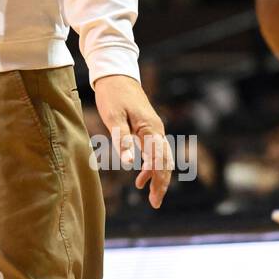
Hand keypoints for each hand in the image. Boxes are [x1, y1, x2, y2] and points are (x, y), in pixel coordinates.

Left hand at [93, 74, 173, 208]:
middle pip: (165, 162)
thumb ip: (122, 140)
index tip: (155, 200)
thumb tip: (129, 163)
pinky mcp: (146, 128)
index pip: (159, 161)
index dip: (158, 182)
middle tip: (155, 203)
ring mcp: (153, 129)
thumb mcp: (114, 118)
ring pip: (161, 158)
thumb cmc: (113, 95)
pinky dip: (149, 165)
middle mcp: (156, 130)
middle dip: (162, 183)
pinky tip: (140, 178)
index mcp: (151, 130)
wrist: (116, 75)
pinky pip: (153, 151)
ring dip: (157, 176)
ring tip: (149, 194)